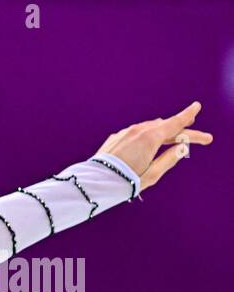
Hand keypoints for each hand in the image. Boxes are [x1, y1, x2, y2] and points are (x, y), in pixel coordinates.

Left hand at [97, 101, 213, 193]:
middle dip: (180, 127)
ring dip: (163, 130)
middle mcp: (138, 131)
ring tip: (173, 133)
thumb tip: (182, 147)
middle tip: (192, 125)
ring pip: (149, 128)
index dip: (188, 116)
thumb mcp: (152, 174)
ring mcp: (125, 133)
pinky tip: (149, 139)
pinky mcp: (115, 138)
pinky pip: (136, 133)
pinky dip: (147, 134)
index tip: (197, 107)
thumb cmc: (124, 183)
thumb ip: (169, 159)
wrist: (93, 184)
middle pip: (164, 126)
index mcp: (150, 138)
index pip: (175, 123)